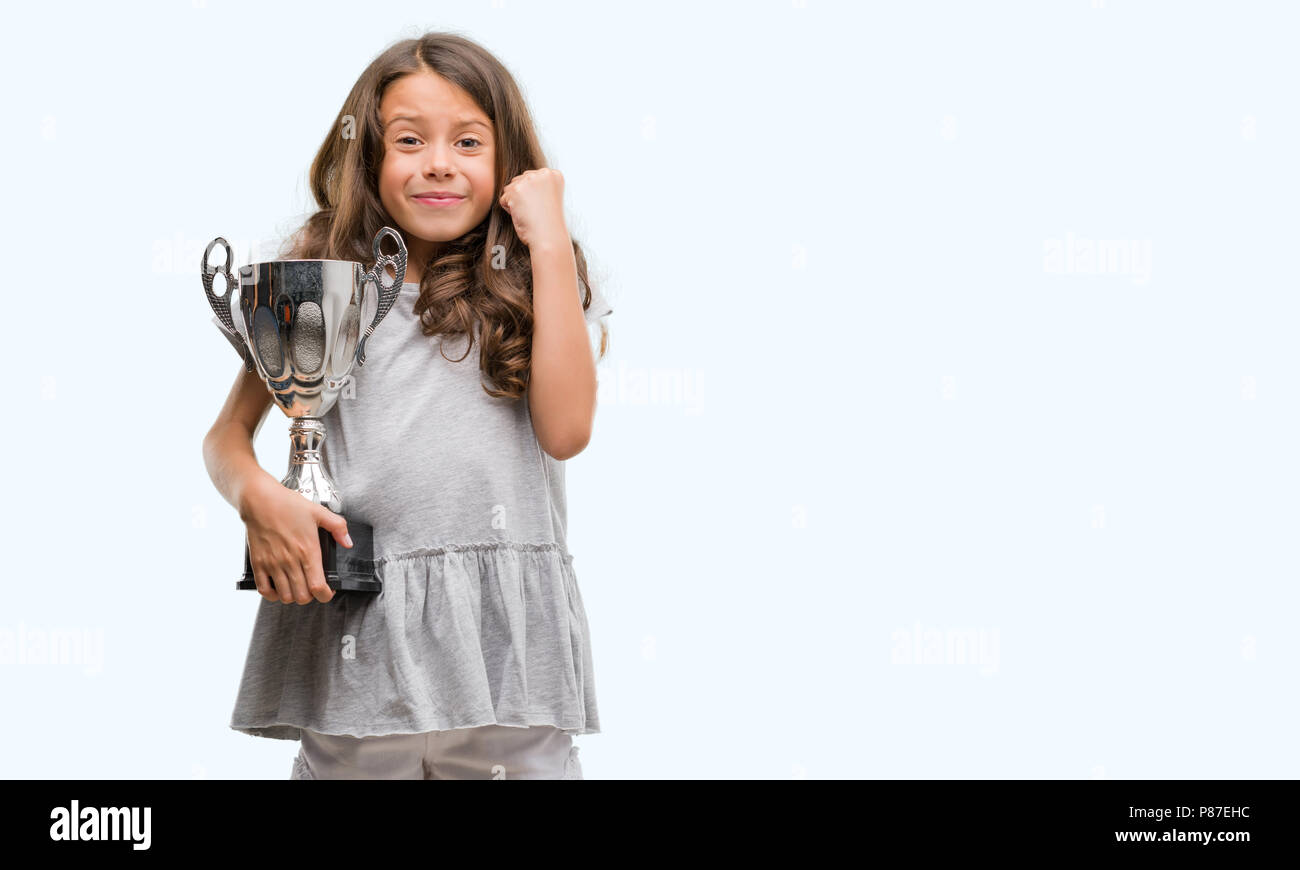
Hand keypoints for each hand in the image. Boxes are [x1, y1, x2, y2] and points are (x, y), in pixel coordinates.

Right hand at [240, 474, 351, 604]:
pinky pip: (264, 590)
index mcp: (308, 550)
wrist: (259, 500)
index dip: (326, 594)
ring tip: (297, 586)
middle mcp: (290, 561)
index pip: (318, 587)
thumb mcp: (319, 511)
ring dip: (293, 596)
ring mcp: (273, 564)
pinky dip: (273, 595)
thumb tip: (348, 543)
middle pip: (303, 596)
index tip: (328, 590)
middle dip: (311, 596)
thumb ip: (338, 527)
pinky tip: (279, 587)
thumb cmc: (288, 504)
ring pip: (285, 596)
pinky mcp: (258, 564)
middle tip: (312, 587)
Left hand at [498, 168, 568, 249]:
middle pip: (520, 180)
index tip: (544, 206)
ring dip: (515, 202)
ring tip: (530, 213)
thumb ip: (537, 186)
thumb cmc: (548, 223)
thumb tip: (515, 181)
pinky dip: (510, 210)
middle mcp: (543, 174)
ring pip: (510, 189)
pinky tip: (523, 216)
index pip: (532, 178)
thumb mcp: (548, 198)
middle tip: (536, 211)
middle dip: (523, 196)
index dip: (534, 195)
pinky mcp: (516, 190)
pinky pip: (504, 199)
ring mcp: (529, 180)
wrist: (549, 238)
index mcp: (554, 175)